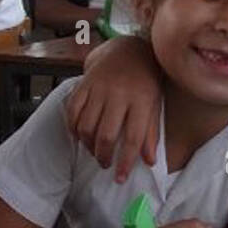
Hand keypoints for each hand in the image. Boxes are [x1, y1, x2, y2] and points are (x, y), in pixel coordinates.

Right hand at [64, 37, 162, 181]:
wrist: (128, 49)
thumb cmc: (146, 81)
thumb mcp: (155, 104)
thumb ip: (151, 133)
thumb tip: (150, 162)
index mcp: (142, 100)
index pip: (133, 138)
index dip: (126, 161)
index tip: (121, 178)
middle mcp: (119, 94)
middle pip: (106, 135)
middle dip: (104, 157)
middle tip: (105, 165)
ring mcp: (99, 89)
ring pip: (86, 126)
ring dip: (88, 145)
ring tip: (95, 151)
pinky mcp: (84, 85)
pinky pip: (72, 111)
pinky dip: (73, 128)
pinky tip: (79, 136)